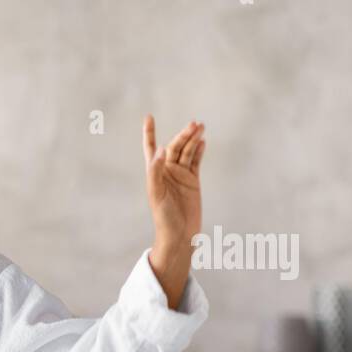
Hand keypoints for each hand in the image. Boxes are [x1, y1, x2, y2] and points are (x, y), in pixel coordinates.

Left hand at [143, 115, 203, 267]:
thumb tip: (160, 150)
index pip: (151, 148)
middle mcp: (167, 171)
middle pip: (175, 147)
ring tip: (200, 126)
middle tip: (194, 124)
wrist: (179, 233)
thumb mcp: (156, 194)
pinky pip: (196, 161)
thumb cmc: (163, 217)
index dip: (149, 133)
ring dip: (193, 139)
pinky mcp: (193, 181)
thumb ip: (155, 172)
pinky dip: (199, 151)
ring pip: (187, 151)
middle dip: (183, 135)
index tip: (149, 117)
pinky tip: (202, 141)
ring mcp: (181, 175)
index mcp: (155, 173)